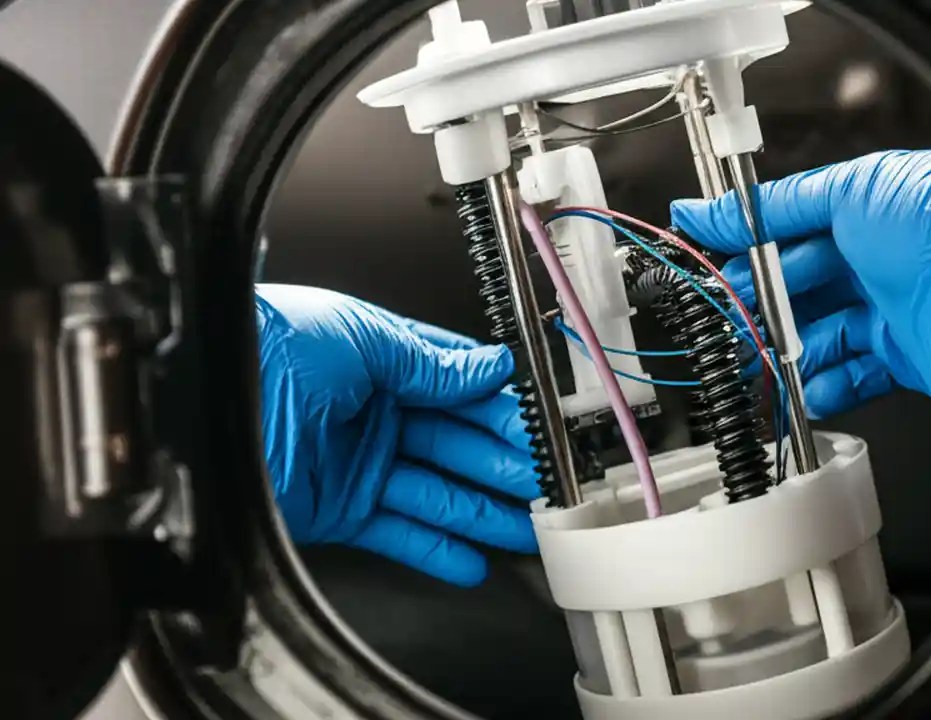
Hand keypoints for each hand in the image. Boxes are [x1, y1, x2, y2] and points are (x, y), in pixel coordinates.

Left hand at [256, 284, 538, 585]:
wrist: (201, 396)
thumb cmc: (268, 345)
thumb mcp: (362, 338)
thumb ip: (430, 361)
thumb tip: (489, 367)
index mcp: (381, 359)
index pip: (459, 386)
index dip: (502, 409)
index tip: (540, 427)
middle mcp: (373, 410)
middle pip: (456, 443)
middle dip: (504, 464)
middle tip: (547, 484)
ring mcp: (358, 462)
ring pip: (438, 491)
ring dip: (484, 511)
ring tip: (527, 527)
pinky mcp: (339, 510)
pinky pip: (399, 533)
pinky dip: (436, 549)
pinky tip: (472, 560)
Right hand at [671, 146, 930, 432]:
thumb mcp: (852, 191)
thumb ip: (778, 206)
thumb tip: (710, 210)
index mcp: (868, 210)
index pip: (788, 228)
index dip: (744, 246)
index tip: (705, 262)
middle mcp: (882, 259)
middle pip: (799, 287)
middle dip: (758, 303)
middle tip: (725, 318)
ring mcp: (897, 311)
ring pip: (821, 336)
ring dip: (784, 351)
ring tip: (756, 362)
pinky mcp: (913, 361)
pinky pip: (856, 377)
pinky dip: (826, 387)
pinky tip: (804, 389)